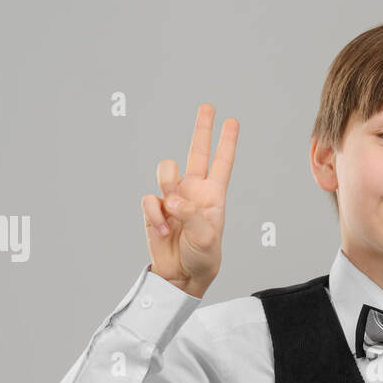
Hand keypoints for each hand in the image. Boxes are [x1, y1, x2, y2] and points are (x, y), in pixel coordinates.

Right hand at [142, 104, 238, 296]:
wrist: (181, 275)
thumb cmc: (202, 257)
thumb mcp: (206, 238)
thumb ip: (192, 215)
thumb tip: (172, 199)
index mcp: (213, 196)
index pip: (221, 163)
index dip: (227, 142)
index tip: (232, 121)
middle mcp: (193, 191)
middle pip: (196, 152)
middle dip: (202, 129)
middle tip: (208, 107)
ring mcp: (172, 198)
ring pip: (166, 170)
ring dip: (167, 182)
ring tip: (173, 208)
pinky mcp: (154, 209)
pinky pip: (150, 199)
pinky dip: (155, 214)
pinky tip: (163, 229)